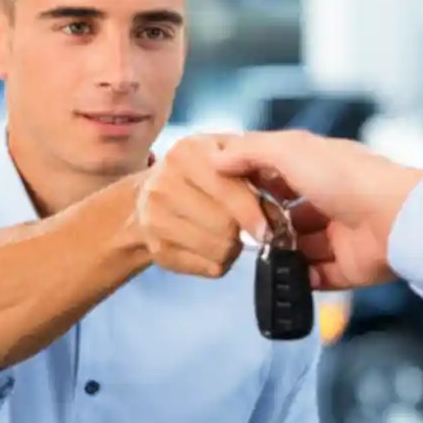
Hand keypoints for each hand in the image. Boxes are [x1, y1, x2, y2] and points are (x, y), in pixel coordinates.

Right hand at [133, 135, 268, 278]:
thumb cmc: (200, 171)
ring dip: (235, 248)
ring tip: (231, 236)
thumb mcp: (226, 154)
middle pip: (225, 226)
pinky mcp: (158, 250)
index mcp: (187, 154)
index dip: (253, 213)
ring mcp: (155, 219)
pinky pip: (208, 268)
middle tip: (248, 227)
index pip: (228, 192)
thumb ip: (253, 170)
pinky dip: (221, 262)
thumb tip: (275, 213)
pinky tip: (215, 248)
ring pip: (219, 250)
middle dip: (244, 230)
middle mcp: (165, 184)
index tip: (268, 227)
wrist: (148, 195)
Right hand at [212, 130, 422, 290]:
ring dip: (280, 253)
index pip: (280, 173)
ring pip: (302, 247)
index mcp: (321, 168)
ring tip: (255, 258)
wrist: (396, 219)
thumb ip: (252, 150)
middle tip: (238, 232)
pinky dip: (300, 280)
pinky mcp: (350, 267)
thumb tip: (217, 158)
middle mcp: (332, 199)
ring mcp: (342, 234)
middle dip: (265, 223)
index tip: (227, 193)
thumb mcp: (292, 150)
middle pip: (289, 214)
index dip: (254, 182)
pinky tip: (278, 280)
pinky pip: (319, 277)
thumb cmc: (347, 178)